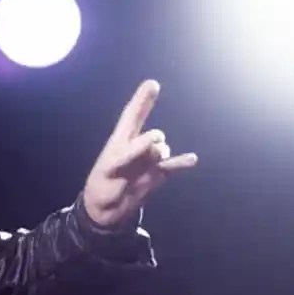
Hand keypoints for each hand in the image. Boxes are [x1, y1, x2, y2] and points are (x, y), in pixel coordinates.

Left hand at [82, 79, 197, 227]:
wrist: (105, 210)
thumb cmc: (101, 187)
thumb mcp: (110, 168)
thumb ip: (131, 153)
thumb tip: (155, 143)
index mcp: (120, 143)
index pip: (132, 117)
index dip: (142, 100)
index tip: (152, 84)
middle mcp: (136, 149)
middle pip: (152, 135)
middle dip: (154, 138)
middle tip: (154, 143)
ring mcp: (148, 162)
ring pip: (162, 150)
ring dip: (161, 154)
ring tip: (154, 163)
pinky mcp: (156, 175)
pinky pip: (172, 166)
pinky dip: (182, 162)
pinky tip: (192, 159)